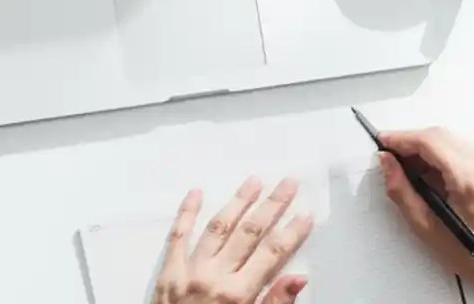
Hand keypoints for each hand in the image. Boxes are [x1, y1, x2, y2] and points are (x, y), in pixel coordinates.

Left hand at [154, 177, 313, 303]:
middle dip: (272, 206)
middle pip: (249, 233)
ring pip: (217, 228)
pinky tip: (195, 192)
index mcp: (237, 296)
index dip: (292, 233)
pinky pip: (176, 237)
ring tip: (254, 181)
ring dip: (237, 202)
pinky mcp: (167, 273)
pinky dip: (185, 213)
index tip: (306, 215)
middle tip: (288, 183)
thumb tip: (298, 278)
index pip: (272, 255)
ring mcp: (187, 272)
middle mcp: (213, 278)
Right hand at [378, 128, 473, 303]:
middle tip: (393, 158)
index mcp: (468, 180)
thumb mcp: (425, 226)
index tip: (384, 142)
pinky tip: (434, 174)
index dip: (401, 138)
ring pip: (451, 139)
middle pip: (439, 135)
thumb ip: (401, 190)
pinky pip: (463, 148)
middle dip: (412, 142)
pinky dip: (443, 154)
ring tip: (412, 170)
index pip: (429, 141)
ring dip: (427, 148)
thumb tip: (387, 162)